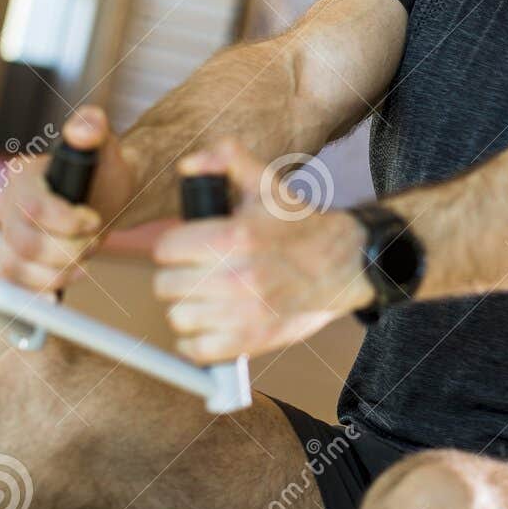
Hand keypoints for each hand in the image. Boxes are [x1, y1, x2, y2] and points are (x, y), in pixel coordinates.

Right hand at [0, 106, 136, 292]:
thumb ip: (93, 129)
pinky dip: (45, 287)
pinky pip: (16, 287)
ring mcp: (8, 236)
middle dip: (66, 249)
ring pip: (16, 268)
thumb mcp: (104, 146)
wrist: (108, 198)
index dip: (66, 221)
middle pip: (21, 243)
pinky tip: (73, 273)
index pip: (31, 206)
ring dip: (60, 270)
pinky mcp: (17, 263)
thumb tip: (86, 125)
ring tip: (86, 254)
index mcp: (23, 177)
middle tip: (94, 239)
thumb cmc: (104, 172)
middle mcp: (7, 207)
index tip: (94, 219)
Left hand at [155, 138, 374, 363]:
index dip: (175, 245)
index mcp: (234, 236)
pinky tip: (212, 322)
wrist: (342, 264)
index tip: (190, 246)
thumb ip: (227, 159)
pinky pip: (196, 350)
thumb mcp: (266, 184)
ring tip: (207, 295)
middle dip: (179, 274)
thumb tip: (189, 164)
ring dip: (188, 306)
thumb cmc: (298, 225)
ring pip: (177, 317)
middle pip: (166, 285)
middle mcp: (236, 276)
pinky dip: (197, 340)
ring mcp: (243, 313)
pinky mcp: (250, 342)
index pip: (165, 249)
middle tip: (199, 270)